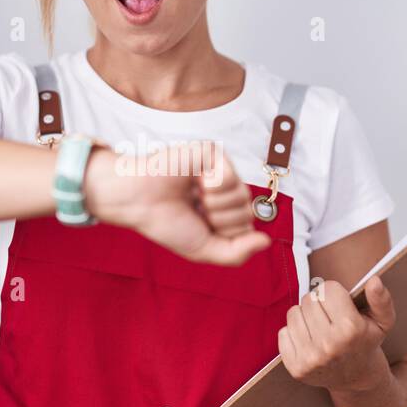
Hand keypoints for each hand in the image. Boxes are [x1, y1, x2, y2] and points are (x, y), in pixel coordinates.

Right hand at [83, 143, 270, 265]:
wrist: (139, 202)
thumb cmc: (167, 223)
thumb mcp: (205, 250)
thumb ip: (237, 253)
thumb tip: (267, 242)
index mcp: (223, 210)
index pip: (247, 227)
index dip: (223, 233)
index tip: (199, 225)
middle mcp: (226, 189)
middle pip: (247, 211)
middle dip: (220, 219)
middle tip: (195, 209)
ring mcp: (221, 169)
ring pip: (242, 195)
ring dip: (214, 203)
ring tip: (193, 194)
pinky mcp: (214, 153)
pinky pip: (230, 177)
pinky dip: (211, 185)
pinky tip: (194, 179)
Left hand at [278, 275, 396, 391]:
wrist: (356, 377)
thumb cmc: (366, 342)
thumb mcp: (383, 322)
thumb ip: (381, 299)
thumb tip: (374, 280)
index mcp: (351, 329)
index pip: (328, 288)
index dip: (335, 293)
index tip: (341, 304)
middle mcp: (329, 345)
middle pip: (309, 299)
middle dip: (319, 303)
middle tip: (330, 317)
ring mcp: (310, 358)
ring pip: (294, 313)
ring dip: (305, 316)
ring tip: (319, 327)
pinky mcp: (295, 367)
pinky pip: (283, 332)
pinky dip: (294, 333)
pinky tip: (309, 341)